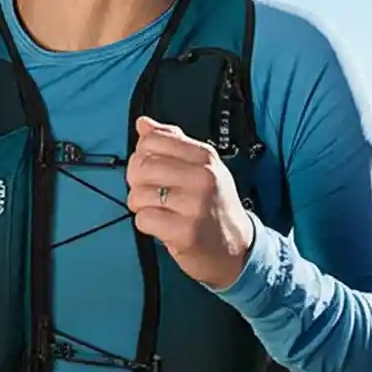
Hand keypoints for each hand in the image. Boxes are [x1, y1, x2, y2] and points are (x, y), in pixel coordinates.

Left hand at [126, 116, 254, 289]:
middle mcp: (203, 177)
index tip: (148, 166)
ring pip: (139, 194)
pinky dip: (145, 223)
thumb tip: (143, 124)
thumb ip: (172, 143)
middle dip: (136, 180)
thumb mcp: (202, 168)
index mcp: (205, 157)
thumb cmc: (215, 206)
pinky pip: (144, 219)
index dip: (141, 152)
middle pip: (143, 165)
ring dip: (139, 204)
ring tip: (156, 209)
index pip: (155, 139)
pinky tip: (160, 224)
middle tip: (147, 191)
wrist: (236, 248)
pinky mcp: (185, 232)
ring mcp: (195, 205)